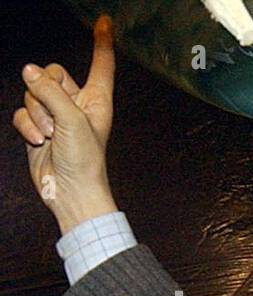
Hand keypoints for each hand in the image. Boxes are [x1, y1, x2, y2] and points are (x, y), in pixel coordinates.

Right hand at [13, 15, 117, 234]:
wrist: (71, 191)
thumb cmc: (85, 161)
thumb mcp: (72, 121)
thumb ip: (50, 91)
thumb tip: (29, 71)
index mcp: (97, 100)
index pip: (101, 65)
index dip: (102, 43)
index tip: (105, 22)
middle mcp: (77, 104)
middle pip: (51, 74)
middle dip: (46, 94)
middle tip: (57, 121)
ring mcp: (56, 115)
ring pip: (32, 93)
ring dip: (37, 115)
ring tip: (51, 137)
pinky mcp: (37, 127)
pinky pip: (22, 112)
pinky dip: (27, 126)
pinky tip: (40, 142)